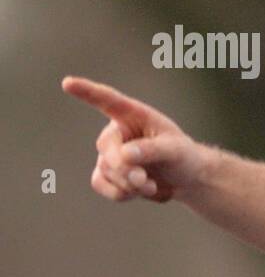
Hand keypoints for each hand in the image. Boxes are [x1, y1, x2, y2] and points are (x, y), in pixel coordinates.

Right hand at [62, 76, 207, 203]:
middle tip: (145, 180)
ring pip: (107, 171)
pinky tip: (140, 190)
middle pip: (106, 148)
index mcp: (133, 114)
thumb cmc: (182, 155)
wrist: (184, 178)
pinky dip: (122, 193)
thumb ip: (152, 150)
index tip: (68, 83)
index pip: (107, 100)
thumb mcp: (176, 150)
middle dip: (126, 168)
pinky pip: (102, 185)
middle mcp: (116, 131)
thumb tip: (124, 155)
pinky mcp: (104, 173)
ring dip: (132, 184)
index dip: (87, 91)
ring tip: (152, 184)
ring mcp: (107, 152)